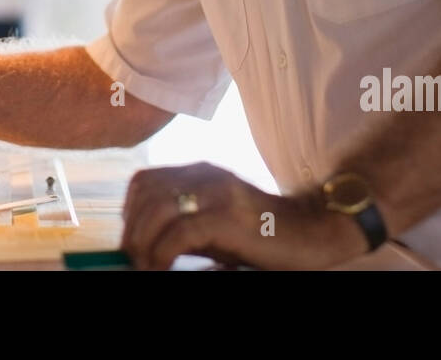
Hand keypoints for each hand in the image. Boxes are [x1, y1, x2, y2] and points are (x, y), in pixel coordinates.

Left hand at [120, 162, 364, 269]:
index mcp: (199, 172)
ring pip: (157, 209)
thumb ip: (182, 225)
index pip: (144, 181)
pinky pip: (179, 233)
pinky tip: (163, 269)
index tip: (132, 242)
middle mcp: (205, 175)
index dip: (129, 212)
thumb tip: (140, 247)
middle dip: (132, 231)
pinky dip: (162, 254)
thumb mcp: (214, 225)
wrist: (310, 235)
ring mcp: (218, 193)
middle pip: (146, 194)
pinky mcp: (228, 217)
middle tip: (134, 261)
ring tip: (147, 268)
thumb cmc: (260, 237)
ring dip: (144, 243)